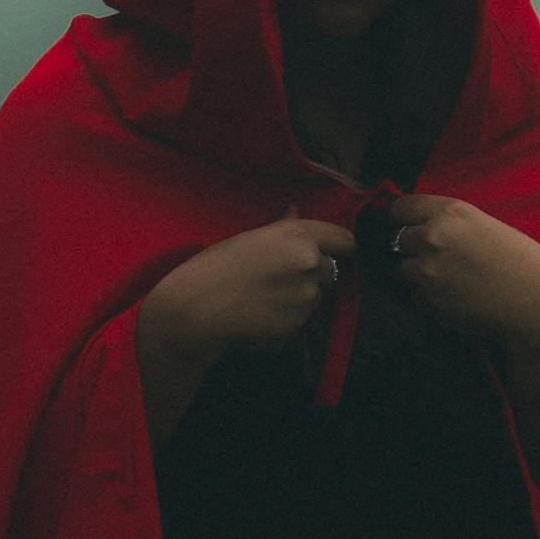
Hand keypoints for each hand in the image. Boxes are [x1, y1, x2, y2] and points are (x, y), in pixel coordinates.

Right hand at [135, 216, 348, 444]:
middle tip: (281, 279)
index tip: (334, 253)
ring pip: (315, 299)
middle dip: (313, 275)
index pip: (345, 240)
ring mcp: (306, 300)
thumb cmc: (212, 267)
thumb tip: (295, 211)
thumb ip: (280, 227)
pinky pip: (298, 322)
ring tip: (264, 300)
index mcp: (298, 236)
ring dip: (299, 299)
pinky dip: (285, 321)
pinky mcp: (297, 328)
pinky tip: (257, 317)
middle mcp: (310, 265)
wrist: (194, 310)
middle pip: (331, 271)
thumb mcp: (247, 238)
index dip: (341, 247)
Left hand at [384, 195, 539, 390]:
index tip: (407, 225)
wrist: (536, 305)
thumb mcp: (487, 225)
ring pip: (403, 270)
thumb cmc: (524, 264)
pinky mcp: (428, 301)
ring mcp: (427, 271)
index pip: (401, 207)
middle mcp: (433, 237)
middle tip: (438, 258)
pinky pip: (416, 297)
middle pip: (398, 239)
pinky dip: (428, 299)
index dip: (403, 218)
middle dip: (412, 249)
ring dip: (418, 275)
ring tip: (450, 281)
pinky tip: (455, 299)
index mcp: (451, 212)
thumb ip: (452, 223)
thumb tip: (423, 227)